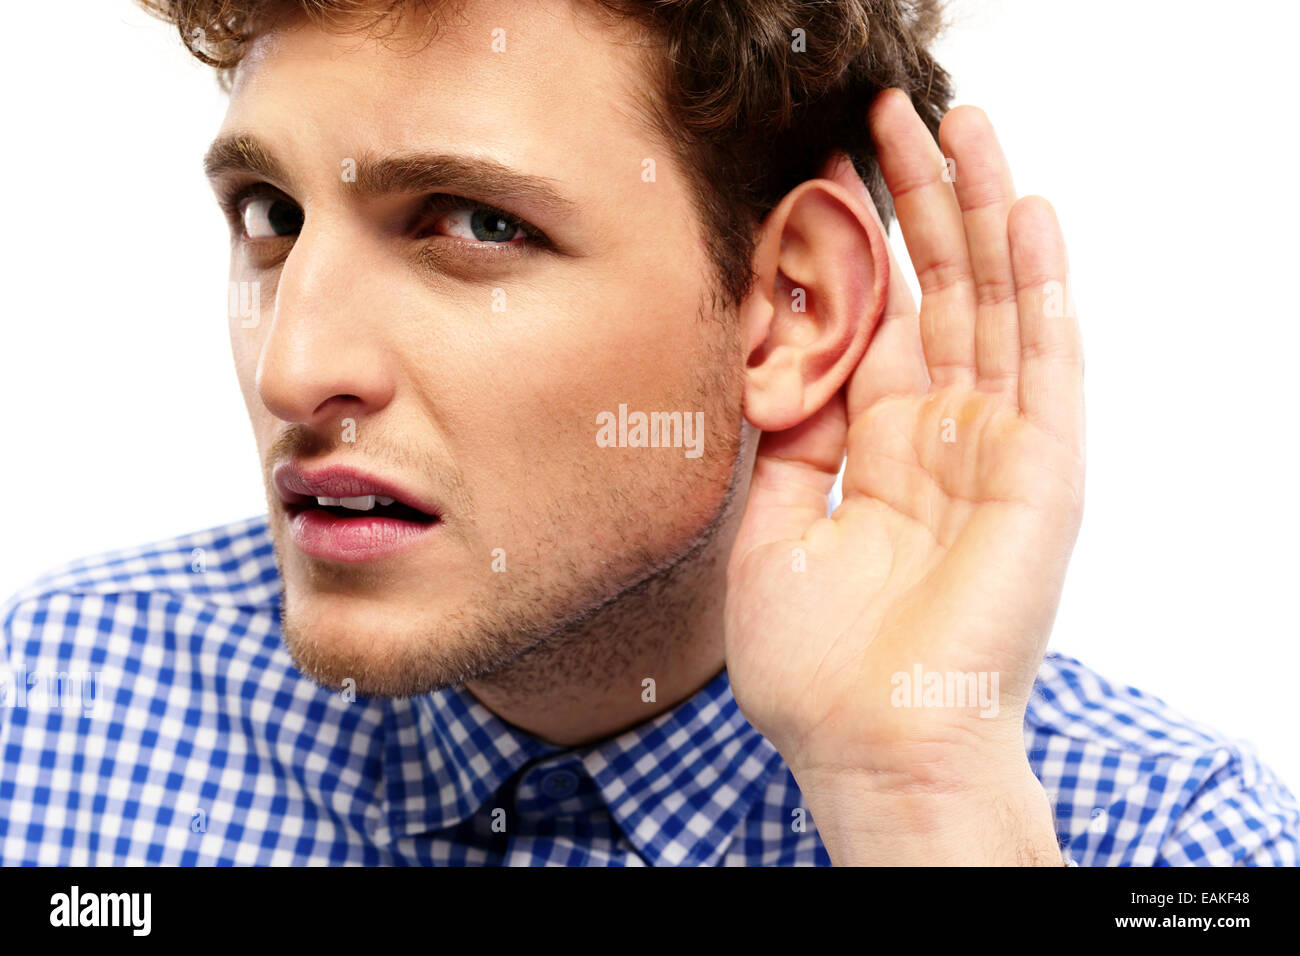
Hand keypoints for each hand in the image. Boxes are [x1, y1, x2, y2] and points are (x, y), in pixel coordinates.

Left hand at [724, 90, 1083, 862]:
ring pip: (995, 305)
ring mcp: (999, 449)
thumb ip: (782, 446)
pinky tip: (1025, 212)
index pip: (877, 323)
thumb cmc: (817, 666)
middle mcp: (946, 439)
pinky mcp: (1043, 470)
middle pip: (938, 295)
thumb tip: (769, 365)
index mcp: (881, 453)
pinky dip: (1041, 285)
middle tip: (893, 115)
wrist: (870, 747)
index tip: (826, 174)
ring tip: (962, 125)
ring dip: (980, 214)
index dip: (856, 248)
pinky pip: (1048, 361)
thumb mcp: (770, 534)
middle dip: (916, 205)